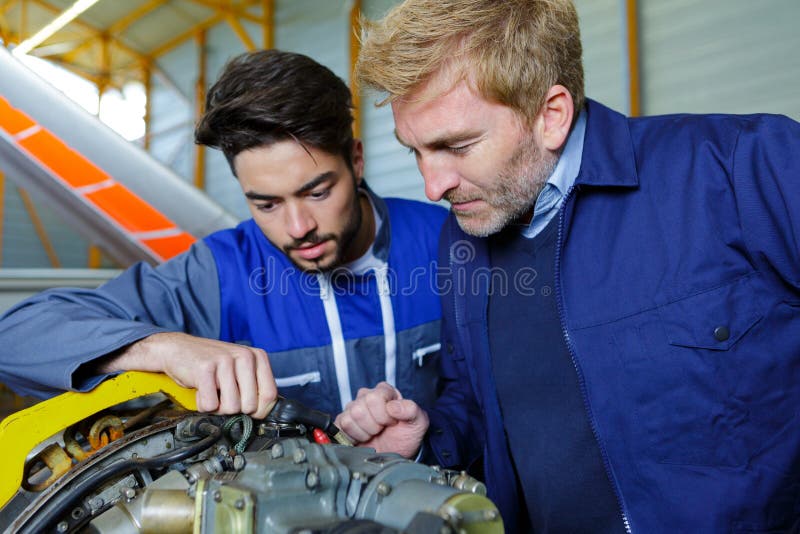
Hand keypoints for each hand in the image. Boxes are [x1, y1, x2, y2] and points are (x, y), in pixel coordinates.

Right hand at [100, 332, 276, 417]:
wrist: (178, 349)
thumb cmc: (211, 365)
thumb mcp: (239, 371)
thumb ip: (254, 387)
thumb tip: (265, 413)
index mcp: (257, 357)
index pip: (270, 395)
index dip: (258, 410)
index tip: (246, 409)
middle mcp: (245, 356)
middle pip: (250, 406)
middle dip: (234, 409)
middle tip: (222, 396)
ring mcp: (225, 361)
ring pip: (231, 408)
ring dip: (218, 407)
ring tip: (211, 392)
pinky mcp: (205, 369)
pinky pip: (210, 405)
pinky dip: (203, 404)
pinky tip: (201, 390)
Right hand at [335, 382, 427, 457]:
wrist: (396, 454)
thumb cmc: (406, 435)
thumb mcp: (418, 422)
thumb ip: (411, 410)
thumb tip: (394, 406)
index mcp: (384, 391)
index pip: (374, 398)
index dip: (384, 415)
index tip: (392, 423)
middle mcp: (366, 396)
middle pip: (359, 409)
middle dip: (373, 425)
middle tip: (382, 430)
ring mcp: (353, 409)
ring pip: (350, 419)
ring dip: (364, 432)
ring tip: (373, 434)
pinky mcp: (343, 422)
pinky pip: (341, 426)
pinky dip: (353, 437)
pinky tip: (363, 437)